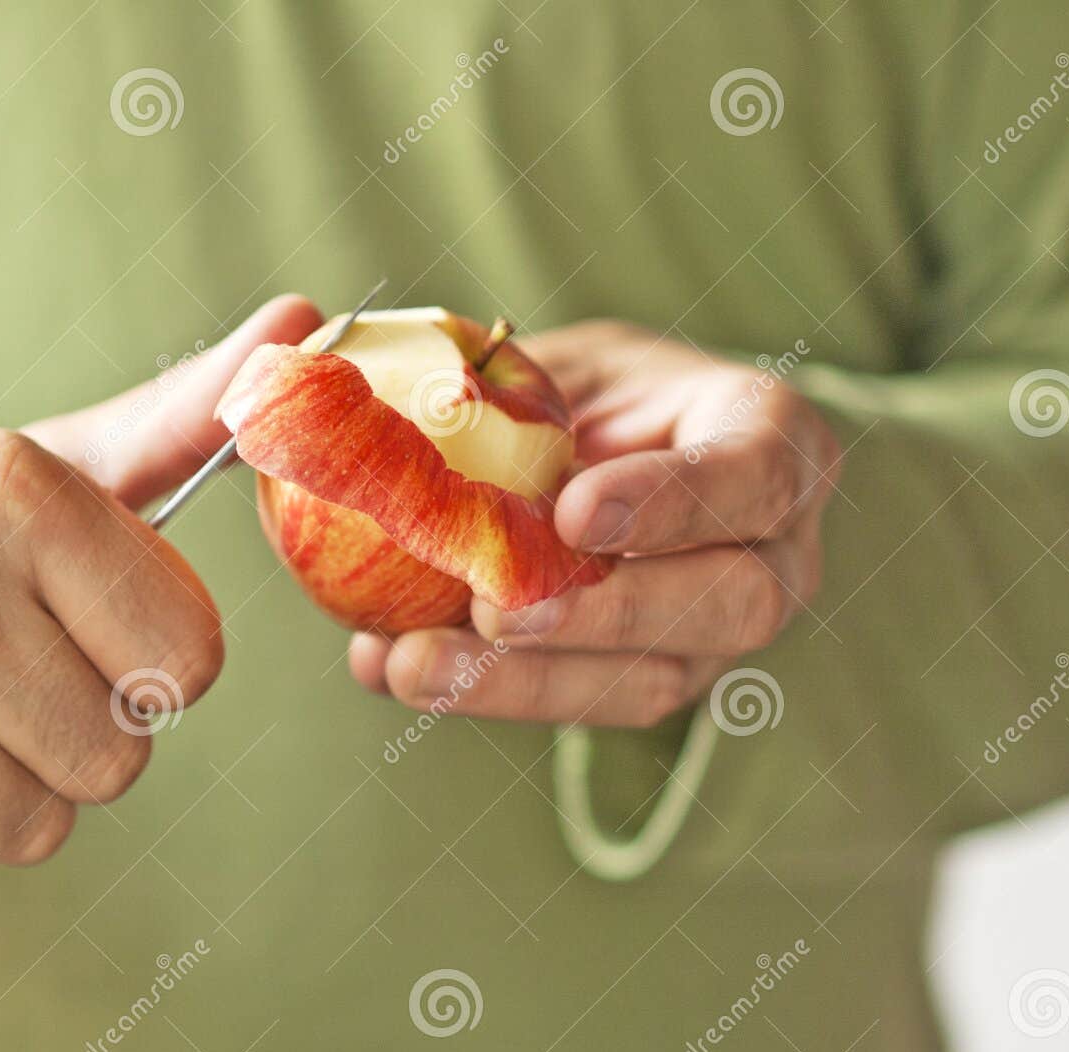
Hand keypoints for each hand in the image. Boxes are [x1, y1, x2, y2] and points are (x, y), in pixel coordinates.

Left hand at [350, 320, 840, 726]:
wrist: (579, 466)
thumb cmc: (568, 393)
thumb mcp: (541, 354)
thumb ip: (461, 360)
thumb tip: (300, 330)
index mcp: (765, 440)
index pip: (757, 472)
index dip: (678, 501)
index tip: (576, 513)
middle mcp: (768, 548)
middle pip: (729, 604)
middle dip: (610, 615)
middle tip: (499, 609)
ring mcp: (712, 632)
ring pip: (648, 681)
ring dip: (527, 681)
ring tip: (410, 662)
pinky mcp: (642, 680)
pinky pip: (574, 703)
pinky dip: (480, 691)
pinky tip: (387, 664)